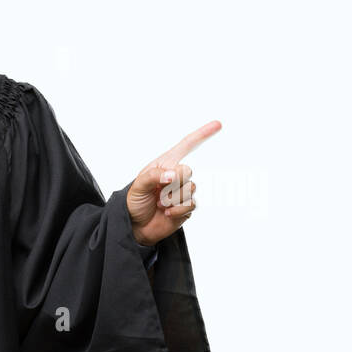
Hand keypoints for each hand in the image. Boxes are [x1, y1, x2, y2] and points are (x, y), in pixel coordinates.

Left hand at [128, 120, 221, 245]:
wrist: (136, 226)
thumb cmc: (134, 202)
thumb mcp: (138, 185)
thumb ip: (155, 175)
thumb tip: (172, 174)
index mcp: (165, 164)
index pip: (186, 146)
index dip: (201, 134)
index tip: (217, 125)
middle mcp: (176, 176)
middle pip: (188, 170)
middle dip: (174, 182)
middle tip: (159, 191)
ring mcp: (182, 192)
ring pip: (190, 189)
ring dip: (173, 198)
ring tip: (160, 204)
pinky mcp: (186, 207)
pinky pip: (191, 204)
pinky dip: (177, 209)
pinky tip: (167, 213)